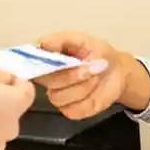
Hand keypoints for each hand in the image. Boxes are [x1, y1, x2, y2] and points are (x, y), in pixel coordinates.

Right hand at [35, 31, 149, 119]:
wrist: (117, 72)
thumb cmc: (97, 53)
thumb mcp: (83, 40)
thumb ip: (62, 39)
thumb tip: (43, 43)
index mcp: (46, 61)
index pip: (32, 64)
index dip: (41, 64)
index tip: (60, 61)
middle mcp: (48, 80)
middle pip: (49, 82)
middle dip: (72, 75)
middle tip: (90, 68)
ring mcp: (58, 97)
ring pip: (60, 98)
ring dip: (82, 87)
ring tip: (96, 77)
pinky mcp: (71, 111)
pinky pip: (73, 110)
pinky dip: (88, 101)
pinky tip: (96, 92)